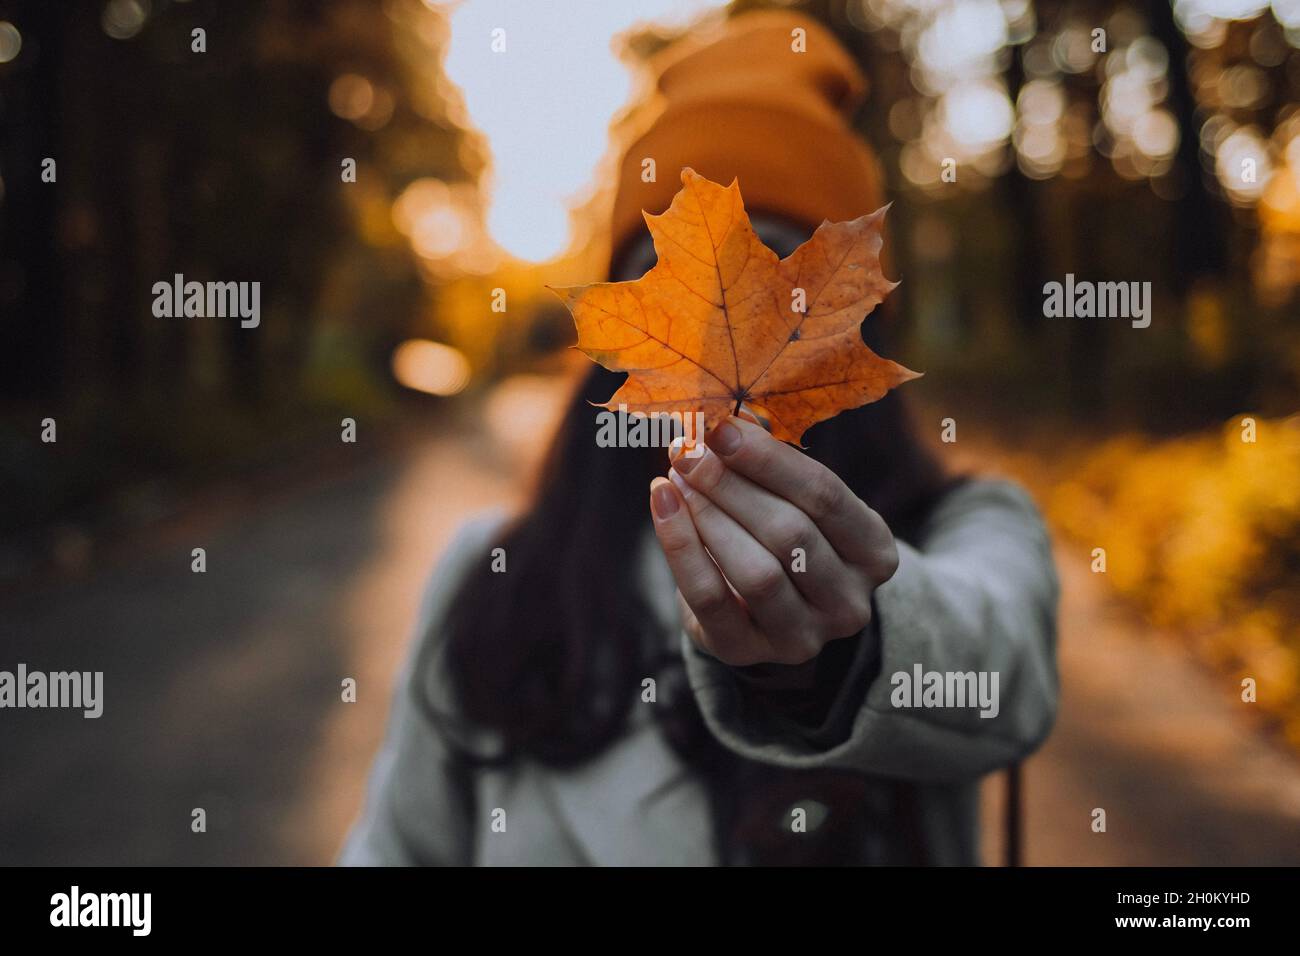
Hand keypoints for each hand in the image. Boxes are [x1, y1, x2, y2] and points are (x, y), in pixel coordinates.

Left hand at [649, 415, 898, 666]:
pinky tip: (662, 504)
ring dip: (707, 515)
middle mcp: (849, 601)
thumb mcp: (796, 500)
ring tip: (676, 476)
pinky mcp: (748, 652)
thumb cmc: (785, 536)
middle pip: (789, 533)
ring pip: (755, 571)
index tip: (722, 428)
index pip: (826, 496)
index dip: (770, 460)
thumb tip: (730, 416)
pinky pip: (709, 597)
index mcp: (875, 552)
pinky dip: (680, 546)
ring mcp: (803, 636)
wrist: (767, 615)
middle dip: (731, 485)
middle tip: (688, 450)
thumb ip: (771, 461)